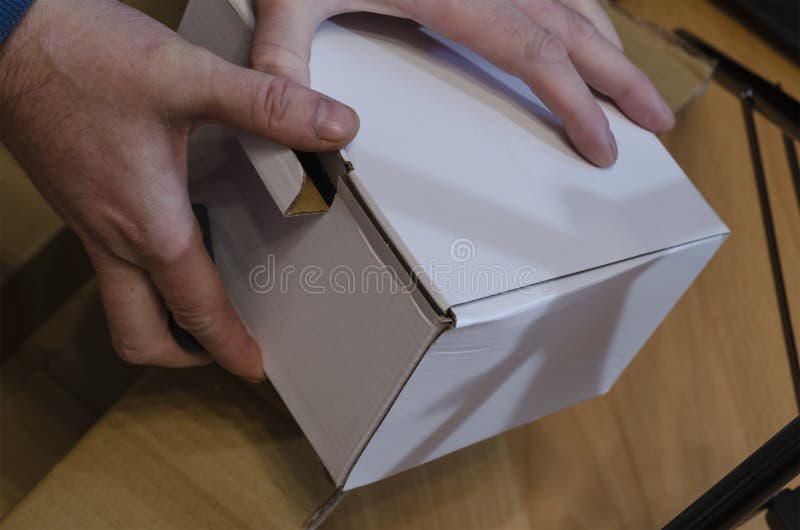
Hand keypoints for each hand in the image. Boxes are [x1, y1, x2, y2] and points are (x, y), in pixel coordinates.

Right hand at [0, 0, 357, 380]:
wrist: (8, 35)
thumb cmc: (83, 57)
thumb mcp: (189, 77)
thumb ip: (267, 105)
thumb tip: (335, 126)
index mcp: (148, 224)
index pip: (196, 310)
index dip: (228, 346)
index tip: (253, 368)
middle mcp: (112, 236)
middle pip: (138, 334)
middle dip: (183, 354)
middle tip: (221, 349)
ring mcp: (88, 223)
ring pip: (121, 304)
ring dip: (160, 320)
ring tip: (203, 309)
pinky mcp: (79, 201)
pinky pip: (112, 266)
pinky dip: (144, 278)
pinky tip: (173, 241)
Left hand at [251, 0, 673, 166]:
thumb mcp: (285, 3)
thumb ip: (283, 70)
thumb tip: (321, 129)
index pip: (534, 56)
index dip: (577, 104)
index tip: (604, 144)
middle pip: (574, 29)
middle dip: (622, 79)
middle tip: (660, 118)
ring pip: (570, 2)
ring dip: (609, 45)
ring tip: (633, 81)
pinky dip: (577, 10)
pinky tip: (581, 25)